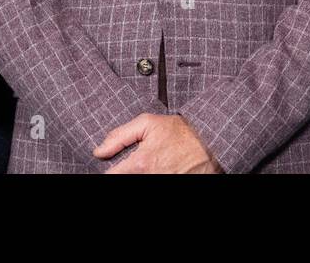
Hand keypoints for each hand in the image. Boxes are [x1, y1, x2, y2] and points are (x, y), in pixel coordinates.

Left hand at [94, 114, 221, 173]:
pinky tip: (158, 168)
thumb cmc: (182, 133)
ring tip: (150, 164)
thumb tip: (99, 151)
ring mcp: (160, 184)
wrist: (211, 144)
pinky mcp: (170, 187)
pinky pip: (152, 184)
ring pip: (138, 183)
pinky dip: (150, 176)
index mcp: (140, 164)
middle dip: (125, 170)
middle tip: (134, 163)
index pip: (111, 176)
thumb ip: (119, 136)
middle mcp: (149, 179)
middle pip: (124, 180)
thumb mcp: (148, 123)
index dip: (109, 170)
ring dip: (139, 174)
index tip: (111, 165)